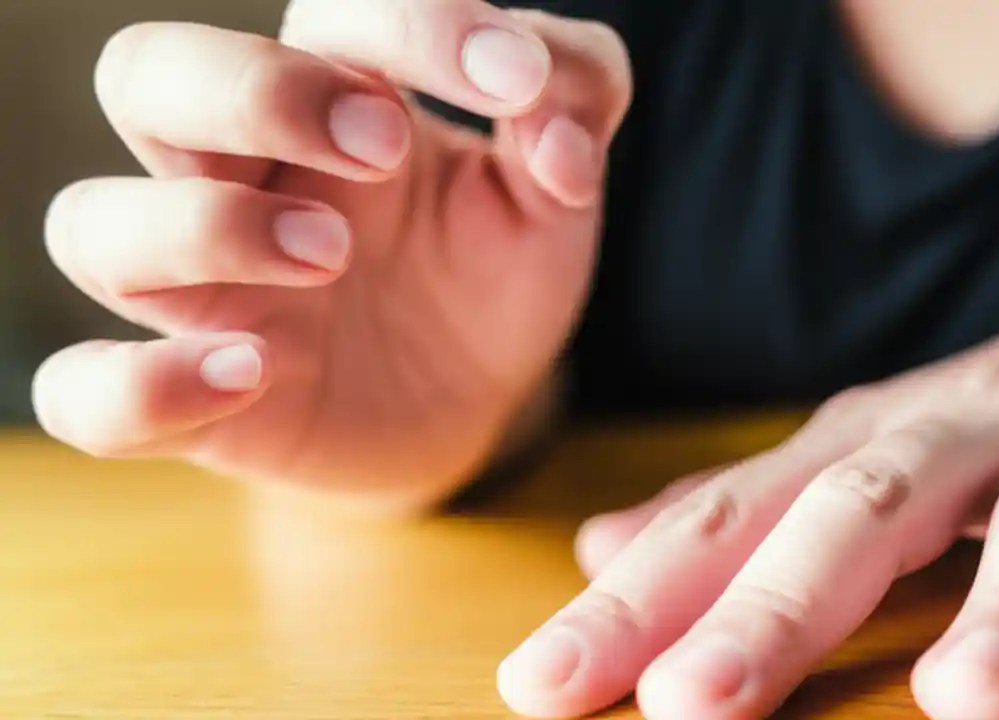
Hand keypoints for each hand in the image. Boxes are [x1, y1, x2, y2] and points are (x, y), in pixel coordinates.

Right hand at [34, 1, 630, 501]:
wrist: (473, 407)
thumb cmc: (490, 278)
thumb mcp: (553, 196)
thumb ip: (571, 115)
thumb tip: (553, 111)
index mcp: (332, 103)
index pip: (329, 15)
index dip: (417, 24)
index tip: (515, 81)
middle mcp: (241, 178)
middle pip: (146, 75)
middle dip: (257, 90)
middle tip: (383, 144)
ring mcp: (204, 292)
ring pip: (94, 225)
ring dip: (204, 227)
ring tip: (331, 255)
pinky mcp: (193, 402)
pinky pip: (90, 393)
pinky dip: (138, 385)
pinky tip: (248, 373)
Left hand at [500, 254, 998, 718]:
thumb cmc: (991, 425)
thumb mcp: (862, 458)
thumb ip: (741, 509)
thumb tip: (605, 549)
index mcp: (864, 446)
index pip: (729, 525)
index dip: (631, 605)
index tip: (539, 688)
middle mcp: (960, 431)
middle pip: (855, 515)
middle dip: (775, 610)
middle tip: (690, 706)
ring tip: (965, 704)